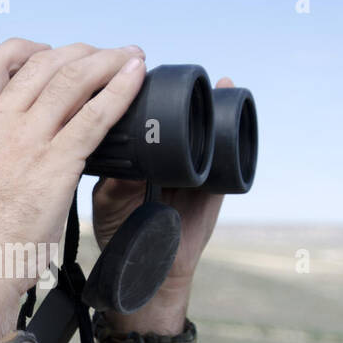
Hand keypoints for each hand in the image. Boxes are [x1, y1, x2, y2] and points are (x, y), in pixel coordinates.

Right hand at [0, 39, 147, 301]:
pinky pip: (95, 115)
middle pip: (40, 64)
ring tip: (129, 57)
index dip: (23, 49)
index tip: (46, 52)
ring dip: (106, 61)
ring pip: (71, 79)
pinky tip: (135, 78)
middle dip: (79, 52)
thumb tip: (17, 156)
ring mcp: (24, 141)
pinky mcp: (56, 164)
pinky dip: (120, 90)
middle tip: (103, 54)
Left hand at [91, 76, 234, 328]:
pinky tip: (232, 102)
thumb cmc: (122, 236)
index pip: (138, 118)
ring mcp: (191, 167)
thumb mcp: (110, 203)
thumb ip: (116, 181)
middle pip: (174, 115)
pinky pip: (228, 152)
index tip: (138, 70)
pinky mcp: (215, 184)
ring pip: (203, 128)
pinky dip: (231, 127)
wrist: (151, 271)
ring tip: (214, 81)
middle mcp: (164, 156)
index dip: (138, 94)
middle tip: (181, 75)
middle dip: (178, 93)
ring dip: (209, 102)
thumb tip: (126, 161)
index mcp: (134, 157)